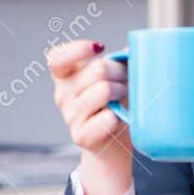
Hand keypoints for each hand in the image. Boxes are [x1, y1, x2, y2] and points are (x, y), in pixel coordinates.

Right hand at [48, 39, 131, 194]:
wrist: (113, 147)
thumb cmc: (116, 108)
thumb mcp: (114, 81)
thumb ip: (120, 63)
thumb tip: (136, 48)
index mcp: (66, 78)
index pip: (57, 58)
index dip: (77, 49)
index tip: (100, 47)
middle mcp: (63, 95)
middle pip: (97, 70)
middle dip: (121, 72)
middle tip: (130, 81)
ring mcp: (70, 116)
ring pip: (104, 90)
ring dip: (123, 91)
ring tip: (128, 98)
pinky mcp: (81, 136)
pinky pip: (106, 118)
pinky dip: (119, 116)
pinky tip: (120, 117)